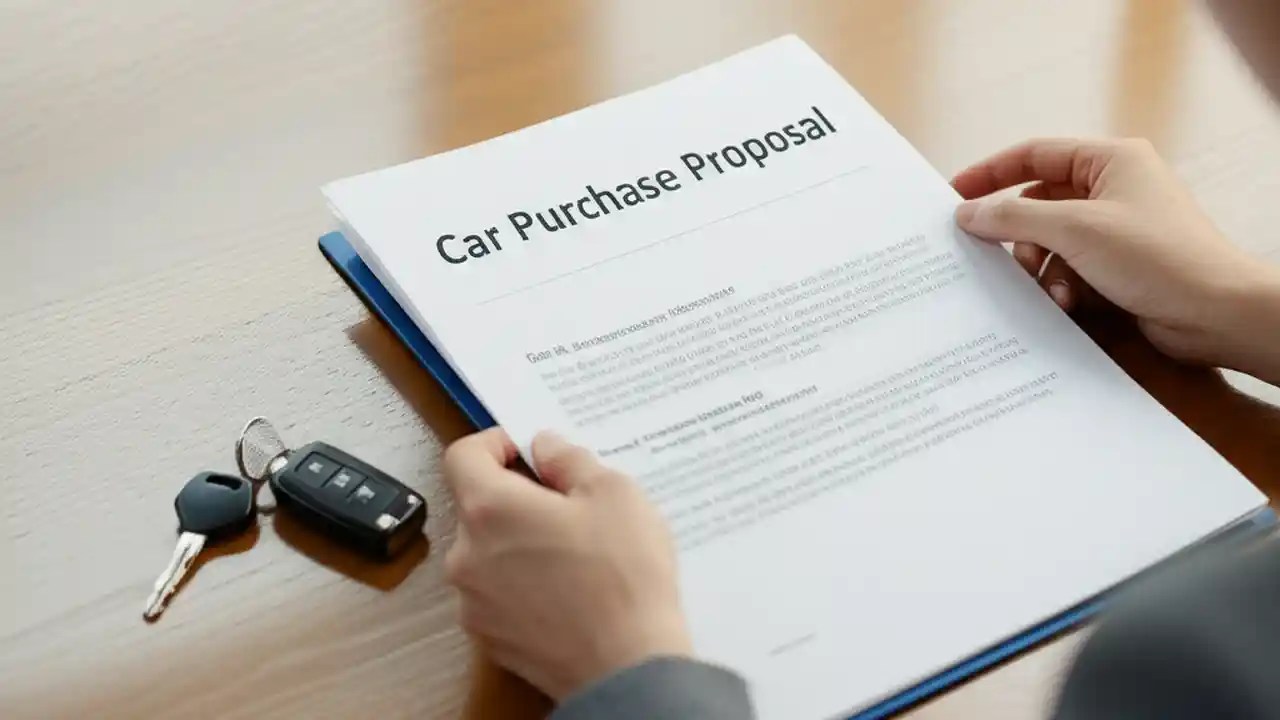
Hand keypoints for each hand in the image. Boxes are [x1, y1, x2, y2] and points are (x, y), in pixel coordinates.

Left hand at [442, 428, 690, 699]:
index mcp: (490, 509)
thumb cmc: (623, 578)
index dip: (495, 443)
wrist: (627, 667)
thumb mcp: (613, 493)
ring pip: (487, 551)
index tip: (527, 450)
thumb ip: (568, 458)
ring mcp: (473, 601)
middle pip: (478, 505)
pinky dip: (522, 582)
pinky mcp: (488, 636)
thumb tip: (545, 447)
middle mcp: (467, 554)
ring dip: (519, 541)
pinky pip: (497, 591)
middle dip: (518, 496)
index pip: (464, 455)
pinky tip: (566, 589)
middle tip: (569, 504)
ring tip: (574, 552)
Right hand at [952, 137, 1279, 384]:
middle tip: (987, 253)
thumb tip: (966, 212)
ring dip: (1039, 265)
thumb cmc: (1156, 256)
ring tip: (1043, 285)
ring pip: (1050, 241)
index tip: (954, 195)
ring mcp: (1117, 229)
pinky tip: (1063, 301)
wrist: (1215, 313)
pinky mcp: (1119, 266)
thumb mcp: (1075, 229)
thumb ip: (1013, 218)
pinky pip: (1069, 267)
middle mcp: (1114, 188)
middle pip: (1039, 202)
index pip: (1035, 155)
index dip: (990, 173)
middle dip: (1016, 233)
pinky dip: (1059, 284)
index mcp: (1111, 160)